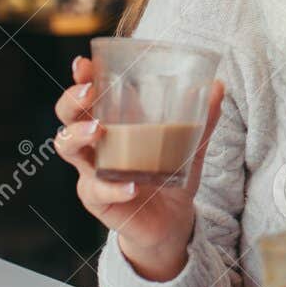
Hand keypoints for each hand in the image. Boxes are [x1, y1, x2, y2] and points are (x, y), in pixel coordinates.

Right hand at [53, 54, 223, 280]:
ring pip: (68, 149)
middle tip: (89, 92)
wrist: (171, 222)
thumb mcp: (188, 145)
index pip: (87, 95)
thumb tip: (218, 86)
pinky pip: (98, 190)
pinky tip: (132, 186)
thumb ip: (202, 119)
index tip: (84, 64)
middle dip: (71, 101)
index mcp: (112, 123)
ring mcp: (92, 171)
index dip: (80, 79)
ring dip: (79, 135)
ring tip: (98, 129)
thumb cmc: (169, 175)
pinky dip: (114, 187)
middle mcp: (95, 144)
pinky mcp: (98, 199)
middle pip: (67, 117)